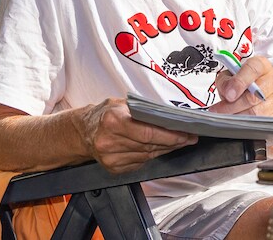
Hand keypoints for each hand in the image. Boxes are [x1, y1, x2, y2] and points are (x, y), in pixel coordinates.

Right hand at [78, 98, 197, 173]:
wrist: (83, 131)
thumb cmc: (105, 114)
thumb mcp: (122, 104)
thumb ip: (143, 110)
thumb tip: (171, 117)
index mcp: (112, 121)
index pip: (149, 133)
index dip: (170, 136)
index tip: (187, 134)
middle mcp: (109, 141)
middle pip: (150, 146)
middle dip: (173, 142)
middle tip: (188, 138)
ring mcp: (110, 158)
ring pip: (148, 156)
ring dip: (165, 150)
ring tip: (177, 142)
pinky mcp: (113, 168)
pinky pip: (140, 163)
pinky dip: (152, 156)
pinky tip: (159, 149)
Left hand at [210, 55, 272, 118]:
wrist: (267, 91)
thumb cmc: (247, 84)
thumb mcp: (231, 77)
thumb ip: (225, 81)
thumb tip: (227, 91)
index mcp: (261, 65)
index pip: (253, 70)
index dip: (239, 82)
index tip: (229, 94)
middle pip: (254, 96)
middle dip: (233, 106)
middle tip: (220, 111)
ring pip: (258, 112)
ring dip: (239, 117)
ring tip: (227, 118)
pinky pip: (265, 123)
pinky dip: (250, 125)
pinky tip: (241, 123)